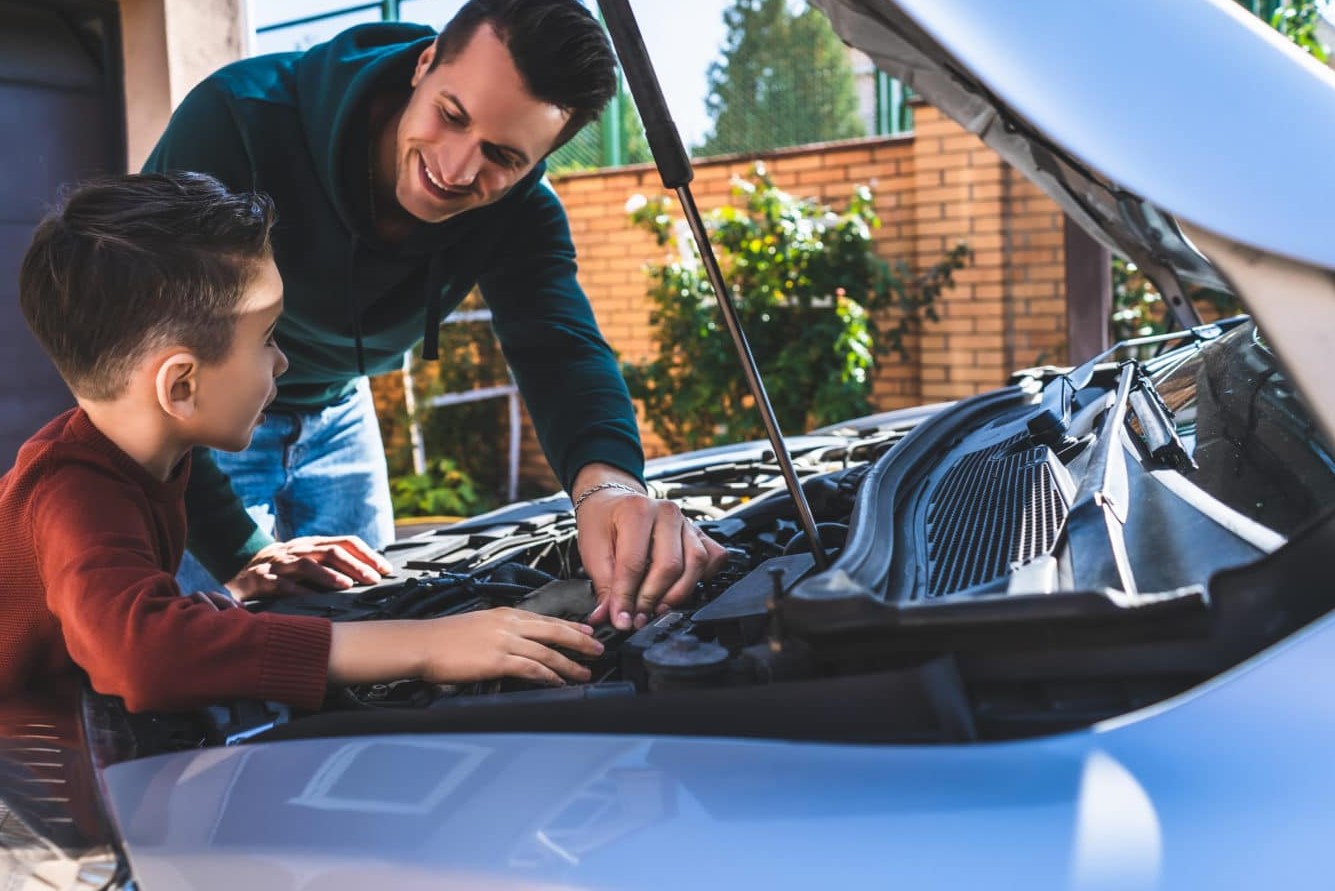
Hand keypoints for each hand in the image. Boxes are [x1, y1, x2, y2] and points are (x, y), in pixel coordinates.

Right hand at [224, 535, 394, 601]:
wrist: (242, 567)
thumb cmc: (286, 567)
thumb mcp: (311, 559)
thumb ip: (334, 564)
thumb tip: (370, 575)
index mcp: (314, 544)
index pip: (346, 542)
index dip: (367, 554)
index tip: (385, 569)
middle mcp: (300, 550)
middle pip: (331, 552)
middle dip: (355, 564)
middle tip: (372, 579)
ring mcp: (281, 563)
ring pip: (307, 564)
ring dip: (328, 575)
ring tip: (346, 585)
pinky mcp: (263, 579)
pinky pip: (282, 584)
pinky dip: (298, 591)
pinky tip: (312, 598)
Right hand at [417, 608, 601, 685]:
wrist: (421, 643)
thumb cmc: (442, 639)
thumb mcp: (477, 626)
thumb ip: (499, 633)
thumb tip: (514, 646)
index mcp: (504, 614)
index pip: (545, 619)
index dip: (569, 626)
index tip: (586, 631)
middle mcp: (508, 624)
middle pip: (554, 631)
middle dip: (580, 641)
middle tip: (599, 648)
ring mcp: (504, 641)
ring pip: (548, 652)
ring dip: (570, 663)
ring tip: (585, 671)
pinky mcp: (498, 660)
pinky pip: (532, 668)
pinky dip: (550, 676)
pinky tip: (559, 682)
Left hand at [574, 473, 727, 630]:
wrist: (613, 504)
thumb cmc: (603, 522)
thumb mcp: (592, 551)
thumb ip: (604, 586)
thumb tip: (612, 617)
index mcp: (637, 511)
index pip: (634, 563)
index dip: (626, 598)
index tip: (621, 619)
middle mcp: (667, 513)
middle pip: (670, 565)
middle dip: (652, 598)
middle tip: (637, 616)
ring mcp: (687, 522)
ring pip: (696, 563)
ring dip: (677, 593)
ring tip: (657, 607)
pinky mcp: (699, 534)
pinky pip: (713, 558)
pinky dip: (702, 577)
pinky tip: (681, 587)